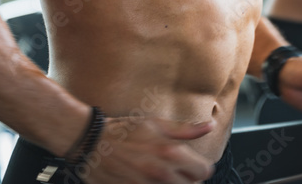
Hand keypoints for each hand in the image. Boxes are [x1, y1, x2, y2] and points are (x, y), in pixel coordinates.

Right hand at [84, 116, 214, 183]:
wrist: (92, 143)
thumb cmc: (124, 130)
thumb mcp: (155, 123)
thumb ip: (185, 129)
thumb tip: (209, 126)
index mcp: (170, 153)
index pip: (204, 171)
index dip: (200, 166)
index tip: (192, 163)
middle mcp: (161, 173)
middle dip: (188, 178)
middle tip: (176, 170)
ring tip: (162, 175)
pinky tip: (149, 180)